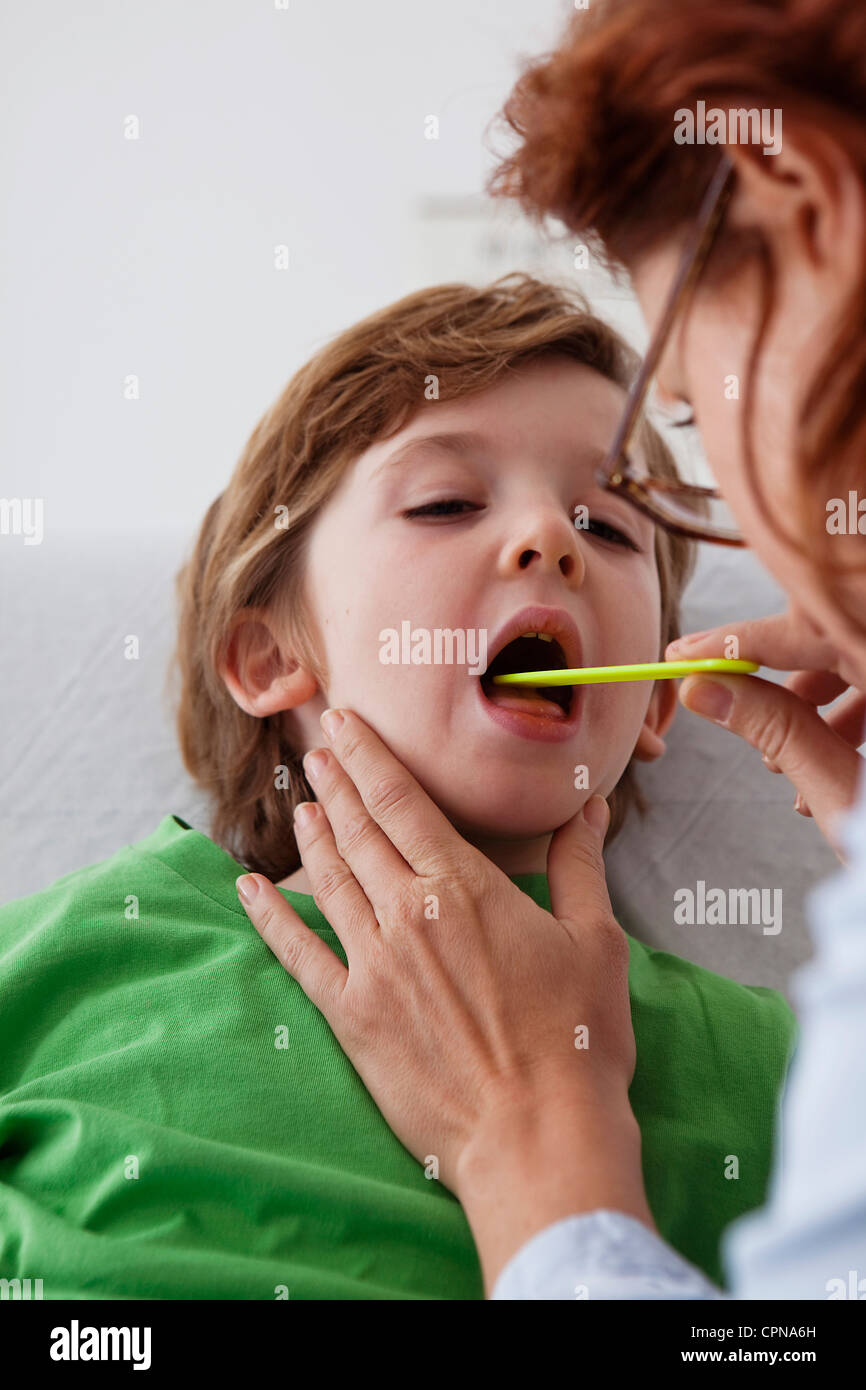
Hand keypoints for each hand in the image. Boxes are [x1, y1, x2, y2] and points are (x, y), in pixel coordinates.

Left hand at [235, 707, 651, 1290]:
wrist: (537, 1135)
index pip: (403, 802)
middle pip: (360, 831)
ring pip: (330, 880)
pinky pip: (297, 954)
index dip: (369, 757)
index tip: (344, 724)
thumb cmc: (578, 1040)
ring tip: (302, 803)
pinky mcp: (351, 1015)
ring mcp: (373, 965)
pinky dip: (269, 918)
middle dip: (337, 783)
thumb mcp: (595, 939)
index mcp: (465, 887)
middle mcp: (408, 914)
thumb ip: (579, 865)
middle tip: (317, 748)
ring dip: (312, 836)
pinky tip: (248, 889)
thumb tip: (590, 806)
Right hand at [666, 607, 864, 857]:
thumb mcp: (844, 795)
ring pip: (850, 656)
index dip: (734, 643)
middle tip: (720, 702)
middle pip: (824, 636)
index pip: (801, 629)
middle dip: (774, 678)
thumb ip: (778, 733)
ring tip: (784, 764)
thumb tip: (702, 692)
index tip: (681, 655)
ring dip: (810, 702)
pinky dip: (846, 709)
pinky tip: (828, 770)